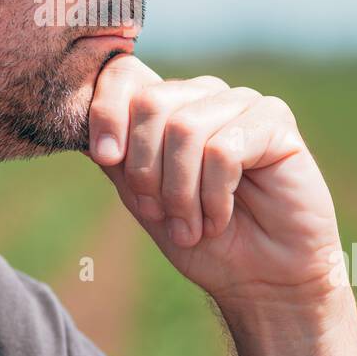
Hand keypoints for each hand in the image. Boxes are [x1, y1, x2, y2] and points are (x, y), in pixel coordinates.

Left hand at [85, 54, 345, 313]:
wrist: (262, 281)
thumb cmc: (204, 242)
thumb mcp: (145, 200)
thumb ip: (118, 160)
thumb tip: (81, 125)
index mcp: (171, 106)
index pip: (126, 75)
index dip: (106, 111)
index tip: (106, 157)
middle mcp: (205, 95)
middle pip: (151, 103)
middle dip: (146, 170)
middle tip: (162, 215)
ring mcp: (243, 103)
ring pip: (184, 128)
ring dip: (181, 192)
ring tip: (192, 227)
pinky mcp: (275, 123)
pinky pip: (224, 149)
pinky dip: (214, 195)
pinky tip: (220, 218)